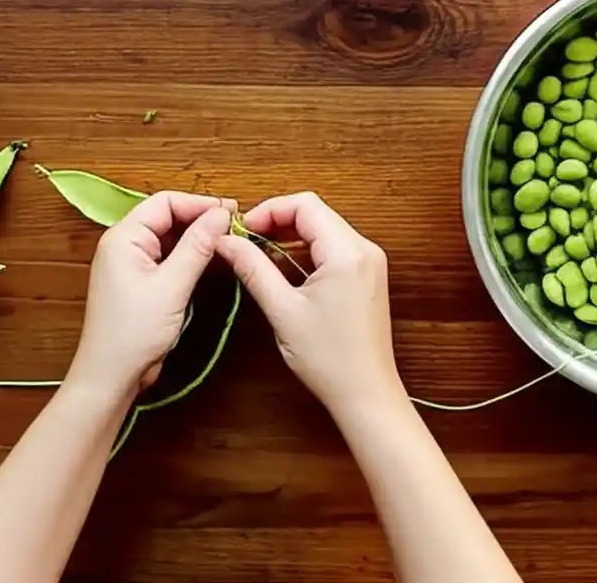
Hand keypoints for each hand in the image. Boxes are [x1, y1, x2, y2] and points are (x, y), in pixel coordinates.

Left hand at [69, 192, 233, 398]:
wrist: (110, 375)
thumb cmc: (134, 332)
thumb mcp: (172, 286)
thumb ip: (197, 247)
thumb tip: (221, 215)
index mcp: (124, 237)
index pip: (165, 202)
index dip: (200, 203)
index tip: (233, 211)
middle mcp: (124, 245)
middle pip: (166, 217)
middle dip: (200, 218)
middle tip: (235, 226)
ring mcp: (130, 264)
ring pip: (168, 238)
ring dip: (196, 238)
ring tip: (228, 242)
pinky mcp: (139, 282)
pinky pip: (166, 258)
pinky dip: (188, 257)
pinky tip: (210, 261)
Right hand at [216, 192, 402, 412]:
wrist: (365, 393)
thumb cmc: (330, 358)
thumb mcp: (282, 310)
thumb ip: (253, 268)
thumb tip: (227, 242)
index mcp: (347, 253)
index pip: (305, 204)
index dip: (269, 209)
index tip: (244, 229)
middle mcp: (365, 250)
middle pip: (315, 213)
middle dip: (278, 221)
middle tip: (247, 241)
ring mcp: (370, 263)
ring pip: (324, 229)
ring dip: (291, 235)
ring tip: (261, 256)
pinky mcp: (367, 276)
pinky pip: (334, 248)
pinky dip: (307, 251)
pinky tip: (285, 270)